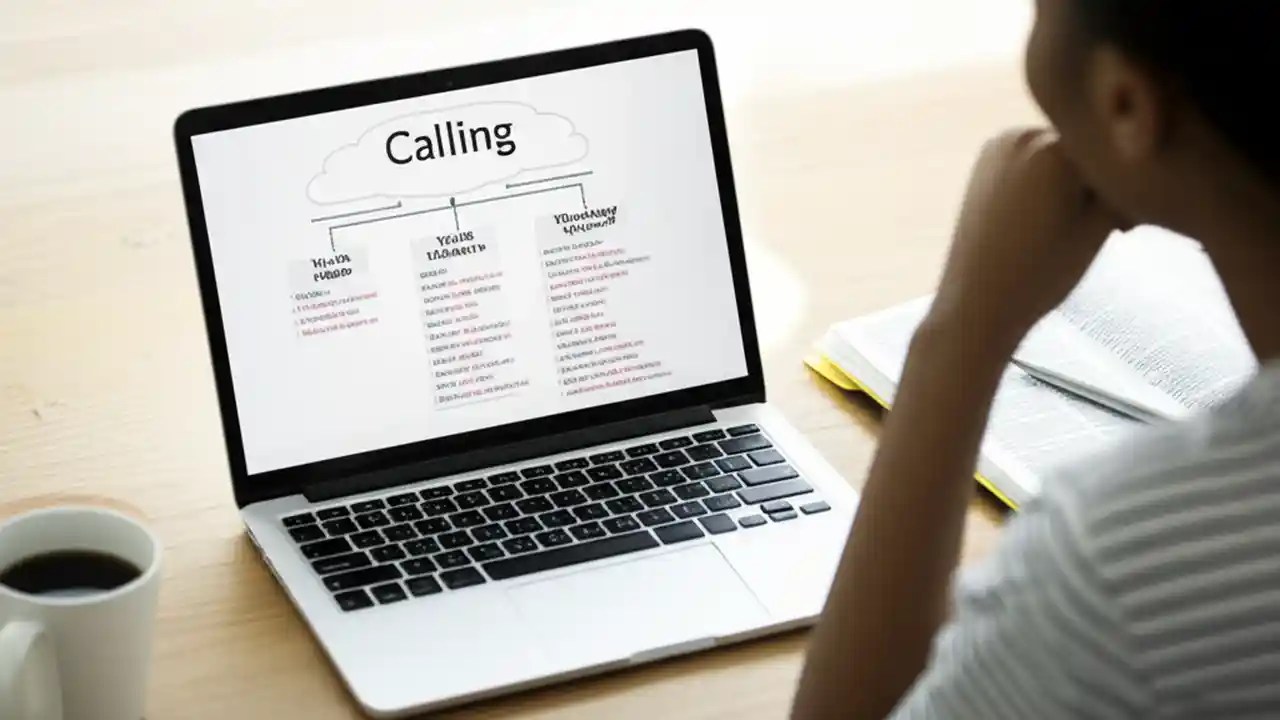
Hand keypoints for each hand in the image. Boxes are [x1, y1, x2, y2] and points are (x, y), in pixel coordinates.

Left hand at [927, 129, 1125, 352]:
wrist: (978, 303)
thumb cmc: (1044, 272)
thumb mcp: (1100, 225)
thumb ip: (1120, 182)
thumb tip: (1132, 158)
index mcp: (1056, 147)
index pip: (1114, 152)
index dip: (1124, 188)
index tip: (1121, 229)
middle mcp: (1025, 134)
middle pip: (1084, 149)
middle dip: (1096, 182)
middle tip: (1099, 230)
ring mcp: (1000, 144)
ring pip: (1059, 154)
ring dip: (1070, 180)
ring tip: (1064, 228)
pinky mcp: (985, 160)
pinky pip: (1032, 160)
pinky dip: (1044, 180)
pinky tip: (1039, 218)